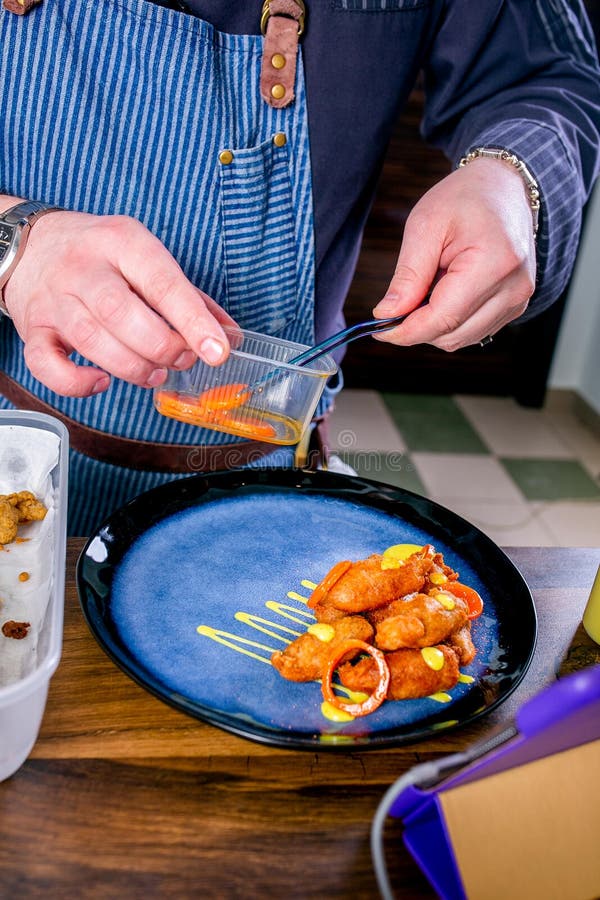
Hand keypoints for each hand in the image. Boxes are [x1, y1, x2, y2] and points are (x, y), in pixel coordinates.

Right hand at [3, 209, 236, 396]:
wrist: (29, 246)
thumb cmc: (100, 255)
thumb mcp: (144, 257)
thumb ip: (188, 297)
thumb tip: (229, 336)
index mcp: (123, 242)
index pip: (163, 284)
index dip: (194, 322)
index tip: (218, 351)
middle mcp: (84, 268)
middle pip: (122, 313)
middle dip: (161, 348)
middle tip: (181, 360)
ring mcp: (55, 299)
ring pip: (91, 340)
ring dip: (132, 368)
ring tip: (154, 373)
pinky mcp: (33, 329)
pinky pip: (47, 364)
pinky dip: (76, 383)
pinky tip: (101, 381)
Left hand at [372, 158, 536, 348]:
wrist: (504, 186)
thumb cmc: (465, 198)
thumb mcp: (425, 225)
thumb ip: (407, 275)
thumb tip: (387, 315)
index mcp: (494, 263)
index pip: (444, 318)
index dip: (407, 331)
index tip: (379, 330)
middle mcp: (514, 288)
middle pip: (452, 335)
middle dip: (418, 327)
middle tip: (399, 302)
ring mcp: (519, 299)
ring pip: (461, 338)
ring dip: (435, 324)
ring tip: (431, 284)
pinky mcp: (516, 306)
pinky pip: (474, 331)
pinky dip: (451, 321)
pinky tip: (447, 291)